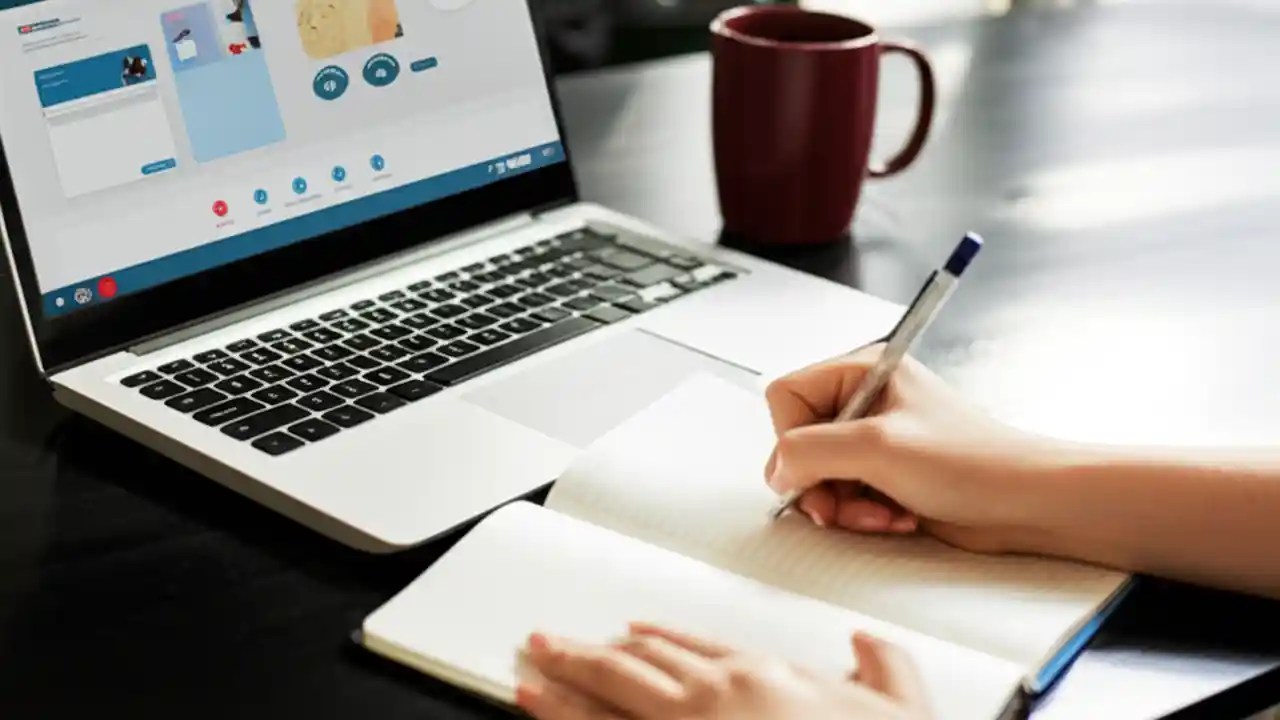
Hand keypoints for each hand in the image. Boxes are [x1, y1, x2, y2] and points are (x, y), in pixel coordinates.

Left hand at [517, 623, 931, 719]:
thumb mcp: (900, 706)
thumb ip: (884, 666)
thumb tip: (868, 644)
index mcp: (763, 675)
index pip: (696, 645)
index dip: (658, 638)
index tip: (633, 633)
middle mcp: (714, 696)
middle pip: (635, 662)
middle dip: (586, 650)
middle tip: (548, 640)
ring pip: (606, 692)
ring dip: (561, 677)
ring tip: (530, 665)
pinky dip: (564, 717)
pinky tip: (535, 707)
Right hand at [764, 344, 1057, 552]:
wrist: (1026, 503)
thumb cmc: (973, 461)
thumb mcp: (878, 447)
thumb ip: (810, 451)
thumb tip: (776, 470)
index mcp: (862, 371)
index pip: (786, 397)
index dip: (792, 439)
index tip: (813, 470)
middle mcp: (864, 401)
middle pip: (798, 442)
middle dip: (820, 483)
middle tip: (840, 505)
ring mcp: (874, 441)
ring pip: (818, 477)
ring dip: (843, 505)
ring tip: (881, 513)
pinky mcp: (884, 476)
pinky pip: (843, 498)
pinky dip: (861, 516)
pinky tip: (896, 518)